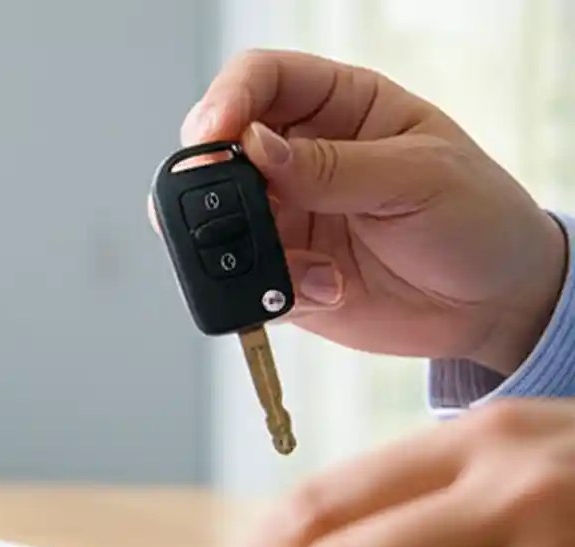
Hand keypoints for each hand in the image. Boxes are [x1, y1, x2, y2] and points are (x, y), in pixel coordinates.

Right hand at [154, 50, 567, 374]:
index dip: (228, 98)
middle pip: (220, 147)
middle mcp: (299, 157)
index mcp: (337, 107)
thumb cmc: (477, 220)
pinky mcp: (282, 272)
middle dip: (212, 177)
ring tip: (296, 263)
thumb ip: (333, 164)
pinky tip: (326, 289)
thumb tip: (254, 147)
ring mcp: (286, 216)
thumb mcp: (418, 177)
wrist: (495, 306)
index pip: (261, 79)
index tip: (214, 133)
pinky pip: (243, 280)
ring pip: (214, 219)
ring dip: (241, 244)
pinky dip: (269, 290)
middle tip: (224, 203)